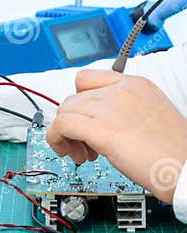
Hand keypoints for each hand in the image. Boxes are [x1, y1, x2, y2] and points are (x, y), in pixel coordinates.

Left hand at [46, 69, 186, 202]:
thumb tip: (98, 118)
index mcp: (135, 84)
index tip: (84, 118)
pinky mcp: (101, 129)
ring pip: (65, 111)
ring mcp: (109, 108)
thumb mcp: (152, 114)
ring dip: (66, 134)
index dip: (80, 100)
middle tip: (85, 144)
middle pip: (74, 98)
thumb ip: (124, 108)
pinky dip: (56, 139)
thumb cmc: (175, 152)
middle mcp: (120, 91)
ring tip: (82, 153)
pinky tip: (70, 152)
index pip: (87, 79)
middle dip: (74, 122)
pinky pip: (61, 125)